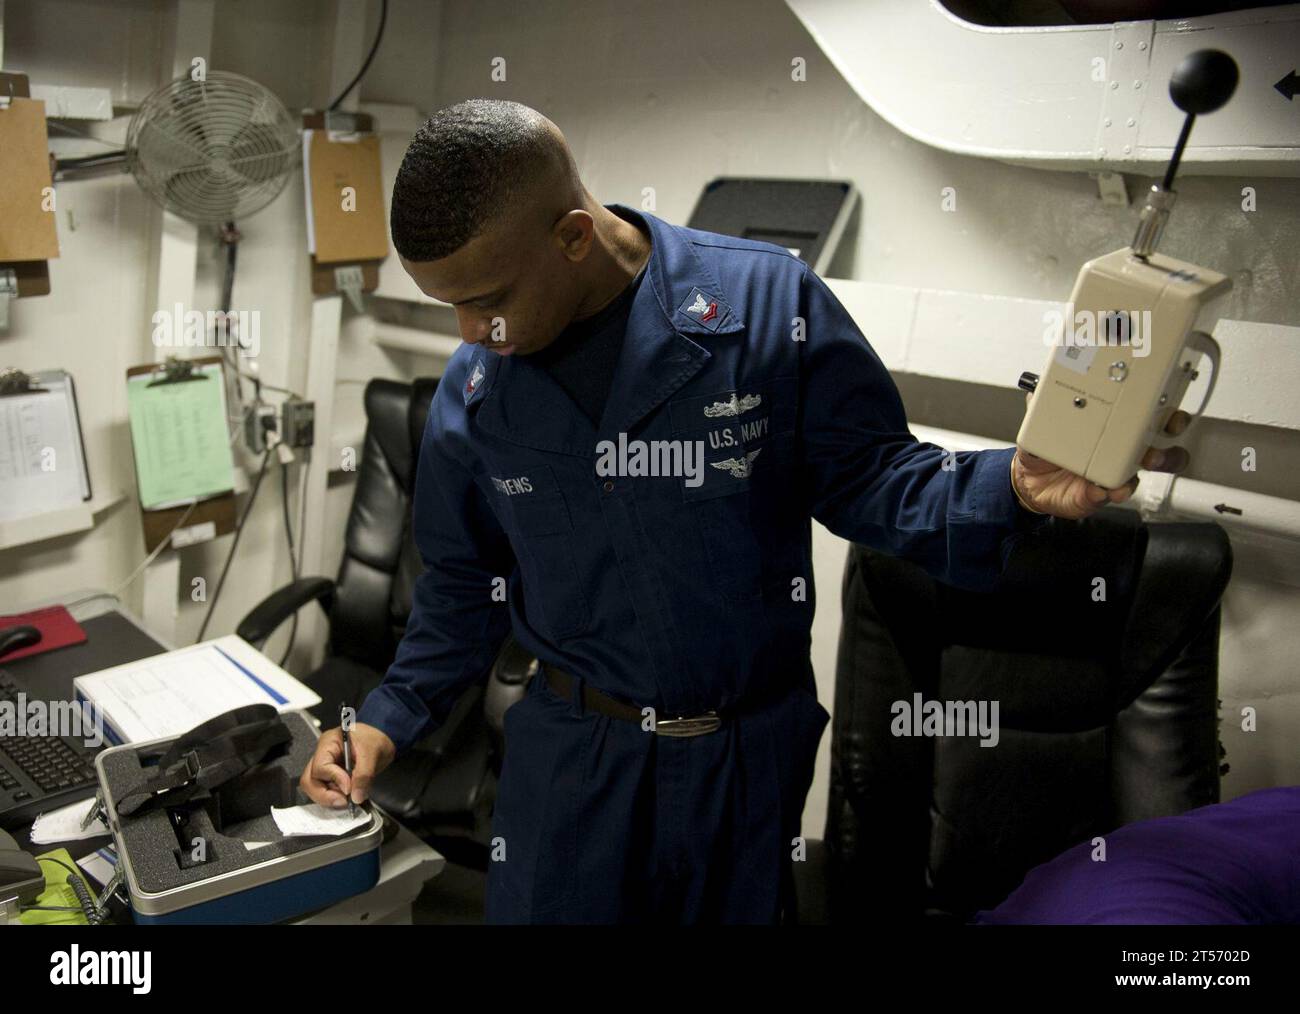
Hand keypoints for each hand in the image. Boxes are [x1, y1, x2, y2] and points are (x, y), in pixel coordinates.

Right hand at [300, 722, 395, 807]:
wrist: (381, 743)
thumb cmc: (374, 740)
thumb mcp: (372, 753)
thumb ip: (364, 775)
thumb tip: (356, 796)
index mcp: (328, 743)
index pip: (320, 766)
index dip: (334, 779)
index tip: (349, 788)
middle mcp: (322, 756)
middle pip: (310, 781)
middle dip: (325, 795)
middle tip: (344, 801)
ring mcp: (325, 769)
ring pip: (315, 789)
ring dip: (331, 798)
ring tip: (349, 798)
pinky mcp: (330, 779)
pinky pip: (326, 793)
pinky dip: (336, 799)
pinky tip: (349, 798)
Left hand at [1012, 394, 1192, 520]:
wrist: (1030, 479)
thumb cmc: (1047, 448)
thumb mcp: (1041, 422)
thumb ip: (1043, 404)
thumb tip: (1038, 388)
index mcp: (1115, 427)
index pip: (1151, 419)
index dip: (1168, 415)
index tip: (1165, 412)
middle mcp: (1121, 453)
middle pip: (1162, 452)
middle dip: (1167, 452)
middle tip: (1152, 452)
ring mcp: (1113, 475)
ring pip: (1142, 478)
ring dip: (1137, 478)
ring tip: (1127, 477)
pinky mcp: (1099, 495)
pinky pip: (1110, 495)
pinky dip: (1107, 493)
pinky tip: (1097, 489)